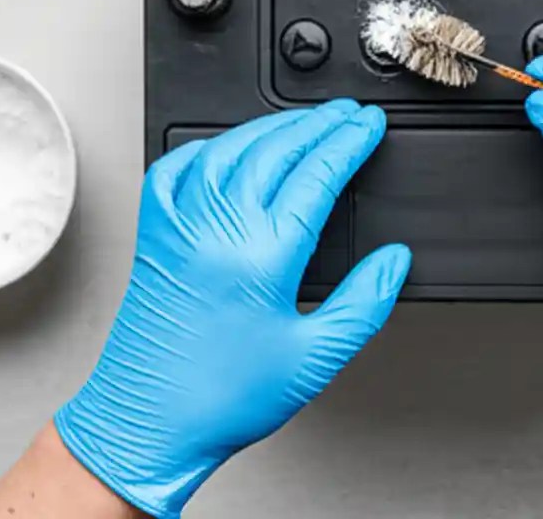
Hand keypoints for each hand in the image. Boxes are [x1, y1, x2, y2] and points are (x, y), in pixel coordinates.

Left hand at [54, 100, 410, 517]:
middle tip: (347, 114)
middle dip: (319, 123)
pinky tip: (225, 148)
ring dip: (271, 127)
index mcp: (263, 255)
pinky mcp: (155, 237)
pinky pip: (176, 169)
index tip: (370, 126)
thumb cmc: (222, 399)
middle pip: (276, 149)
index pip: (317, 173)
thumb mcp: (315, 359)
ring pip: (229, 149)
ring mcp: (180, 226)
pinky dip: (206, 148)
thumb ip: (363, 302)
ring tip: (302, 121)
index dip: (350, 142)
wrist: (148, 426)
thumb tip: (394, 261)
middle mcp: (217, 229)